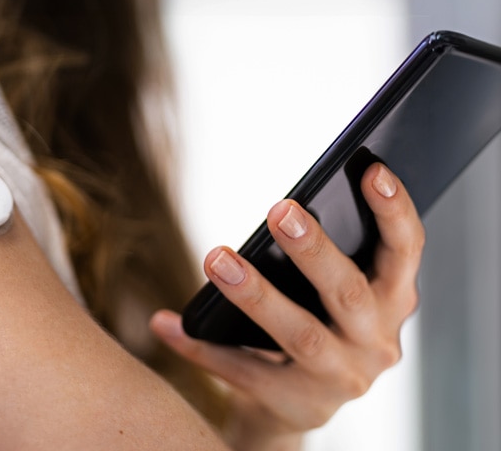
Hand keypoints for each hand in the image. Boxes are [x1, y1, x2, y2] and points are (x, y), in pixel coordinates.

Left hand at [150, 163, 423, 449]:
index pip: (405, 251)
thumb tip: (283, 205)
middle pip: (350, 293)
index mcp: (392, 302)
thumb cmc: (320, 324)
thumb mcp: (338, 293)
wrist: (301, 404)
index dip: (394, 211)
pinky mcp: (297, 404)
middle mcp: (376, 342)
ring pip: (301, 332)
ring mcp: (339, 378)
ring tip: (215, 258)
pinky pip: (244, 371)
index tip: (371, 170)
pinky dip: (203, 346)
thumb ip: (328, 255)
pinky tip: (167, 323)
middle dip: (316, 250)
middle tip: (280, 210)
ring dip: (255, 294)